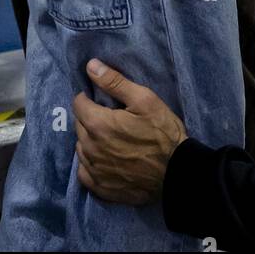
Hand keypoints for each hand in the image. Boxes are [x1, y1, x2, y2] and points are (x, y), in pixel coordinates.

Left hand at [74, 60, 186, 205]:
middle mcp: (89, 148)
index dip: (89, 97)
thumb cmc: (162, 132)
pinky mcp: (99, 187)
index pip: (78, 104)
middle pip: (78, 126)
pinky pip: (84, 172)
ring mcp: (93, 170)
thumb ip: (115, 82)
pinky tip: (104, 159)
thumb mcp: (144, 100)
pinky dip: (90, 163)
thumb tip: (91, 66)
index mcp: (97, 124)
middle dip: (90, 117)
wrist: (176, 172)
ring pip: (81, 148)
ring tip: (109, 137)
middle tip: (110, 117)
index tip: (103, 100)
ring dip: (90, 140)